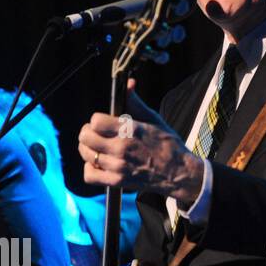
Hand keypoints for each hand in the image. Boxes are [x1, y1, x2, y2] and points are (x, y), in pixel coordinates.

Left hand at [78, 80, 203, 202]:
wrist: (179, 172)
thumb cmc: (167, 144)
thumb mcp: (153, 119)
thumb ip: (135, 102)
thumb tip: (128, 84)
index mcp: (129, 130)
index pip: (95, 121)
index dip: (96, 120)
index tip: (102, 122)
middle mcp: (121, 148)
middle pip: (85, 137)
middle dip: (88, 132)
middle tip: (96, 134)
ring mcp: (118, 166)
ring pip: (86, 155)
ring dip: (88, 149)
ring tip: (98, 148)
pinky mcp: (117, 182)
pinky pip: (89, 175)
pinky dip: (90, 169)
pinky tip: (99, 164)